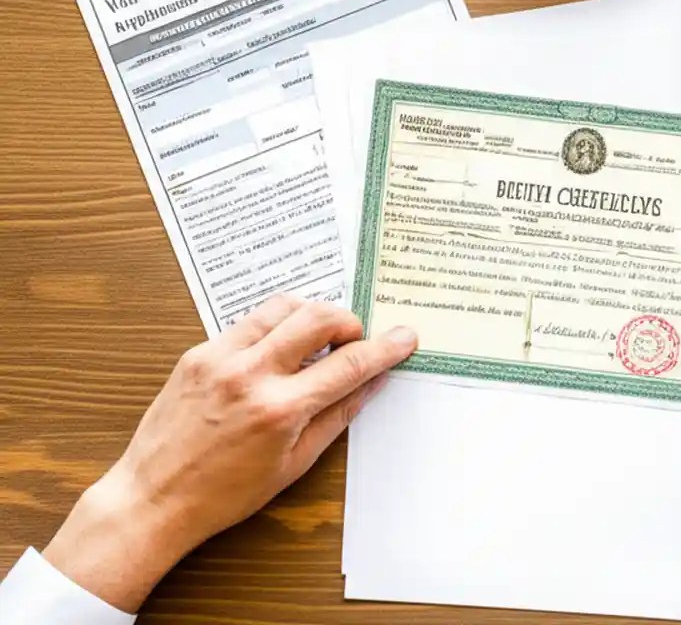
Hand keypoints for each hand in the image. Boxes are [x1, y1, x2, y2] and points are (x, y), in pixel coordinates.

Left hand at [42, 296, 417, 612]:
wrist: (154, 498)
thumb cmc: (223, 493)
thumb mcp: (295, 463)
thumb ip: (337, 415)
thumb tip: (372, 383)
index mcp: (280, 409)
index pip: (349, 364)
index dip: (385, 348)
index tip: (404, 338)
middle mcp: (250, 375)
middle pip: (318, 317)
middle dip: (349, 321)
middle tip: (356, 339)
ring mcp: (220, 358)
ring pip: (282, 306)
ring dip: (311, 314)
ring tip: (319, 338)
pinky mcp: (198, 353)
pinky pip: (248, 322)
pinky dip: (274, 327)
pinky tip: (278, 350)